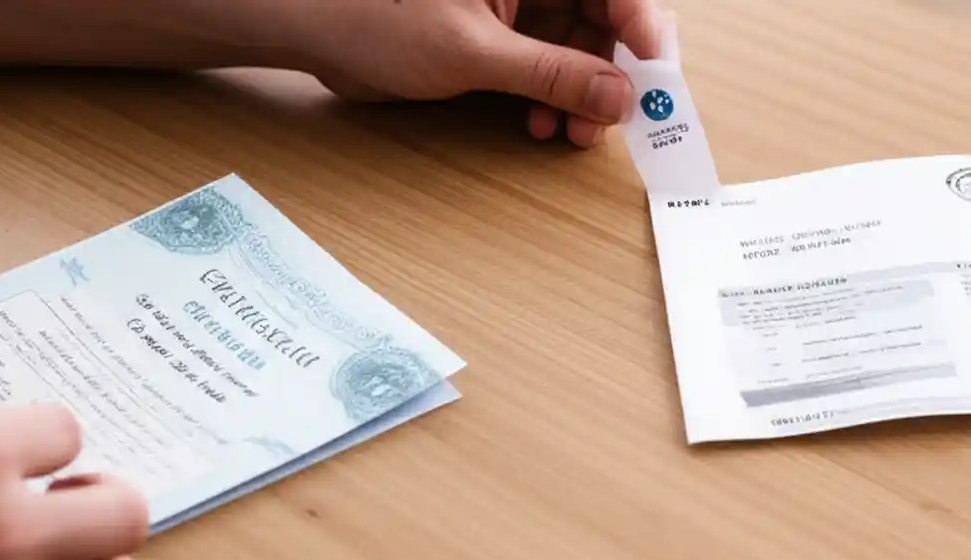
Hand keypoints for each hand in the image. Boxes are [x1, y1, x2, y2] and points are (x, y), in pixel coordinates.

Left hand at [301, 0, 663, 147]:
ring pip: (577, 46)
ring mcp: (516, 3)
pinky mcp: (500, 33)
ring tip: (565, 135)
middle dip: (608, 73)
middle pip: (601, 16)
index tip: (654, 75)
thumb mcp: (473, 51)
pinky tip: (539, 125)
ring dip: (578, 95)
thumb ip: (551, 74)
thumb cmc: (374, 16)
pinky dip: (550, 98)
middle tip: (609, 121)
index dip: (641, 26)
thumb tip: (615, 96)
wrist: (316, 32)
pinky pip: (547, 64)